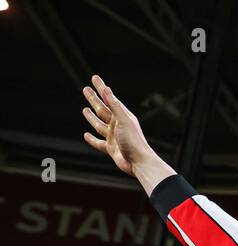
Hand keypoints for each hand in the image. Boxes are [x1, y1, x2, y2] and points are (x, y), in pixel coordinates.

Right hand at [81, 75, 175, 192]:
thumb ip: (114, 105)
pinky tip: (86, 135)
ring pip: (99, 125)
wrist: (139, 163)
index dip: (101, 88)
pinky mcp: (111, 149)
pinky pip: (98, 143)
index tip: (95, 78)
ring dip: (91, 117)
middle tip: (85, 89)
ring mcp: (114, 137)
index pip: (109, 99)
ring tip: (85, 109)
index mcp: (123, 117)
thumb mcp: (123, 120)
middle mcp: (118, 125)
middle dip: (94, 99)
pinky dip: (91, 139)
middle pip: (102, 110)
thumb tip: (106, 89)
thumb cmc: (134, 141)